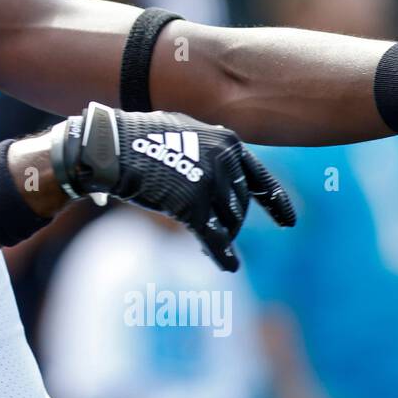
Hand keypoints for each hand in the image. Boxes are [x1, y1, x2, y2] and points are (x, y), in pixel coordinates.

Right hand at [52, 102, 295, 270]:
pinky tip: (227, 266)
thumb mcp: (181, 131)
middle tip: (216, 232)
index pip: (257, 177)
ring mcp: (211, 184)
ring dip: (220, 235)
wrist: (110, 147)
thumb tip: (221, 168)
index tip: (288, 223)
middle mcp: (225, 162)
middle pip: (239, 205)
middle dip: (230, 222)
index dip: (274, 202)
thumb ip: (206, 149)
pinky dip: (222, 254)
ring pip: (228, 223)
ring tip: (209, 244)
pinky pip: (214, 238)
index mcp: (226, 142)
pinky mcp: (193, 206)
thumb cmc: (136, 139)